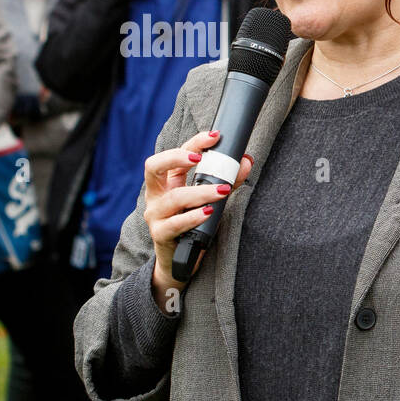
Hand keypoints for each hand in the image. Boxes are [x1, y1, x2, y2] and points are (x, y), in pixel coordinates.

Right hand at [143, 130, 252, 296]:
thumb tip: (246, 161)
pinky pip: (175, 224)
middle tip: (200, 158)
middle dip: (176, 157)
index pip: (173, 155)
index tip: (215, 137)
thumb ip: (226, 181)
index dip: (192, 143)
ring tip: (222, 191)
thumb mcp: (209, 200)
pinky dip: (193, 217)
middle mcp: (156, 196)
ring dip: (199, 192)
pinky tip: (208, 213)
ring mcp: (156, 216)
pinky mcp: (161, 235)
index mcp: (166, 182)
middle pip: (153, 167)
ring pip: (173, 198)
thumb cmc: (194, 226)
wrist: (179, 263)